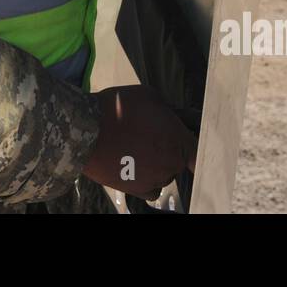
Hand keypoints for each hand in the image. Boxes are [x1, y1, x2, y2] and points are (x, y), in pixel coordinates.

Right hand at [81, 85, 196, 199]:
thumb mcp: (148, 96)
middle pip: (179, 161)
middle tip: (150, 137)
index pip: (199, 149)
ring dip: (157, 165)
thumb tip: (175, 115)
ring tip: (136, 150)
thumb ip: (168, 109)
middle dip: (169, 149)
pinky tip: (137, 168)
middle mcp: (172, 163)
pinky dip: (148, 181)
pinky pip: (152, 190)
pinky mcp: (137, 190)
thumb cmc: (118, 108)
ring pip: (165, 174)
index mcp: (179, 139)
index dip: (196, 144)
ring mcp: (156, 179)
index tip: (189, 140)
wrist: (88, 130)